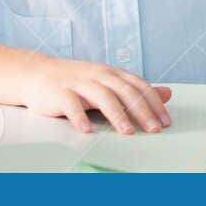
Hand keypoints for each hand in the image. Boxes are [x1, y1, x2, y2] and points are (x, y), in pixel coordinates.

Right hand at [14, 56, 173, 134]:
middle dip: (141, 110)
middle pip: (125, 91)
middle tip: (154, 129)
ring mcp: (79, 82)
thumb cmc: (78, 81)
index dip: (154, 104)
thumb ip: (137, 90)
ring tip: (127, 132)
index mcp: (113, 74)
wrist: (38, 73)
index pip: (139, 87)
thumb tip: (168, 94)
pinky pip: (71, 104)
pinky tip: (87, 130)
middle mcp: (99, 75)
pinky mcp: (59, 92)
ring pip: (101, 96)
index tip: (166, 122)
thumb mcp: (110, 82)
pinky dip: (79, 116)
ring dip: (116, 114)